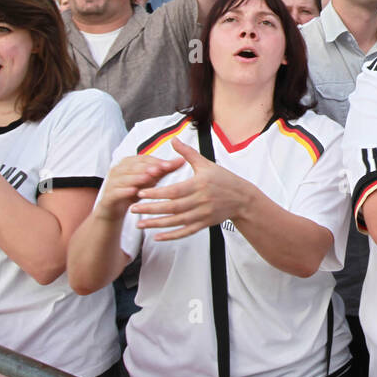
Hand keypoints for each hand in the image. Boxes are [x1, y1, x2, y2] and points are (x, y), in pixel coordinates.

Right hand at [93, 153, 185, 221]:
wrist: (114, 209)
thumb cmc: (135, 191)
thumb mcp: (151, 180)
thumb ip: (164, 170)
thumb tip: (182, 160)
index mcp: (128, 163)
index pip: (144, 159)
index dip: (156, 161)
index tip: (170, 165)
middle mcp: (118, 169)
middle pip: (134, 166)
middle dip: (147, 167)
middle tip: (159, 170)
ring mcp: (111, 182)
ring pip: (124, 177)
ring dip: (137, 177)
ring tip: (148, 178)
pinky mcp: (108, 195)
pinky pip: (116, 191)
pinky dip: (124, 190)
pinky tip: (133, 191)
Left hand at [129, 139, 250, 240]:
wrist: (242, 198)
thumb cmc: (223, 179)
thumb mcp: (206, 164)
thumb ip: (187, 153)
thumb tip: (173, 140)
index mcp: (199, 185)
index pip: (173, 191)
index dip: (156, 193)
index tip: (140, 192)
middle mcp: (200, 201)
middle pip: (172, 208)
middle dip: (151, 209)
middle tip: (133, 208)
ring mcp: (202, 214)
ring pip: (176, 221)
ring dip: (156, 224)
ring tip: (139, 224)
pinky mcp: (204, 224)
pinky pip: (185, 232)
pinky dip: (171, 235)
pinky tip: (157, 237)